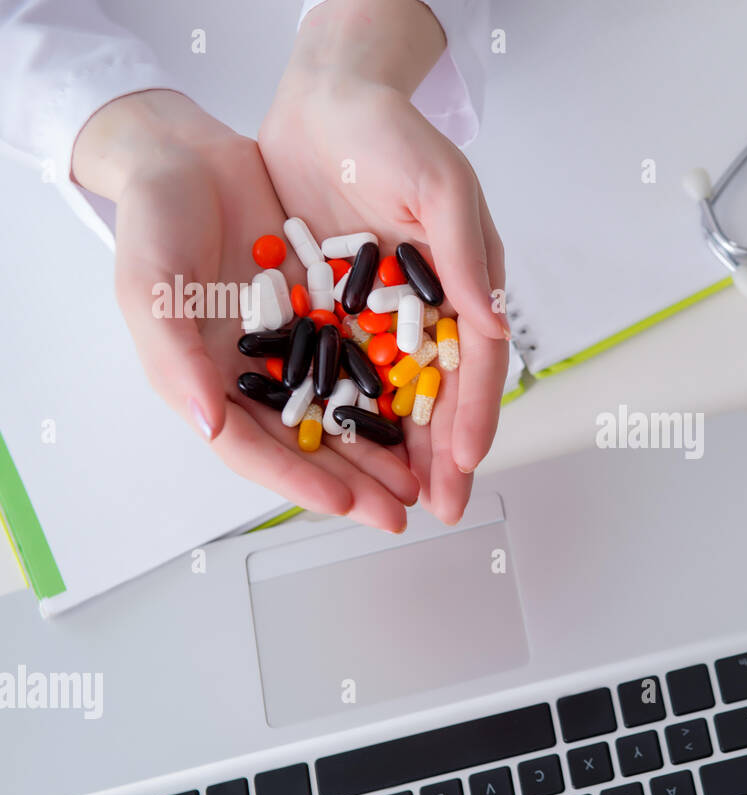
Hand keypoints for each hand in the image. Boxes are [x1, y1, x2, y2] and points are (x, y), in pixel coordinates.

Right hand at [73, 90, 418, 530]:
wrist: (187, 158)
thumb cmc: (155, 221)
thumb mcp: (152, 285)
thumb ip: (174, 357)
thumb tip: (208, 426)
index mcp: (208, 382)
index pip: (253, 449)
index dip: (298, 480)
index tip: (343, 502)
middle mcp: (255, 376)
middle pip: (308, 443)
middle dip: (354, 483)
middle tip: (399, 513)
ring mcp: (294, 347)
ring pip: (343, 410)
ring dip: (379, 448)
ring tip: (420, 479)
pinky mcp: (326, 315)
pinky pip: (364, 360)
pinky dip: (391, 388)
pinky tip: (425, 409)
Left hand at [259, 0, 510, 524]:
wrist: (322, 102)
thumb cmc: (391, 134)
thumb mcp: (439, 187)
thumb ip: (466, 256)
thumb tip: (494, 328)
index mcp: (463, 290)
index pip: (477, 366)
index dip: (476, 416)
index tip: (468, 461)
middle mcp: (424, 313)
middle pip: (436, 397)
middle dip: (440, 456)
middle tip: (441, 507)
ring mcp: (375, 319)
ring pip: (387, 398)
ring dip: (392, 450)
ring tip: (391, 499)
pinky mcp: (328, 313)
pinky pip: (333, 373)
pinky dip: (337, 414)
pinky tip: (333, 452)